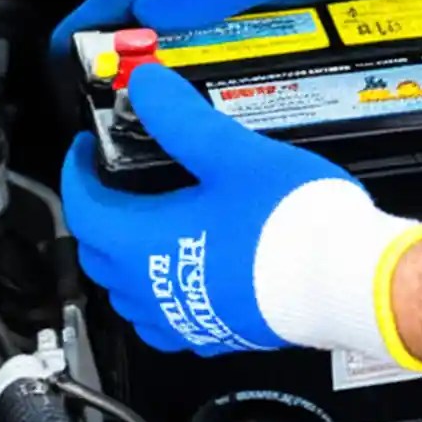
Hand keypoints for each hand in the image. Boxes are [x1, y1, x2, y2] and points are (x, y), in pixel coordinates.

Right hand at [50, 0, 421, 57]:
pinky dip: (222, 44)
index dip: (93, 18)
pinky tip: (226, 69)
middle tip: (115, 86)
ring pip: (198, 16)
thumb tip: (146, 17)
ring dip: (180, 49)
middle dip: (134, 43)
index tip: (62, 47)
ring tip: (165, 90)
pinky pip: (236, 18)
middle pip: (160, 5)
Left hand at [61, 64, 421, 358]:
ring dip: (124, 257)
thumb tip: (146, 87)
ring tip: (146, 224)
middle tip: (113, 181)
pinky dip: (161, 292)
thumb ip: (181, 119)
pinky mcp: (216, 333)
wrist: (344, 280)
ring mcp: (183, 319)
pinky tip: (187, 270)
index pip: (82, 207)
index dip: (77, 172)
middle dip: (97, 213)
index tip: (86, 150)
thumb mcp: (230, 153)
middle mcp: (152, 290)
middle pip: (98, 252)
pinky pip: (167, 319)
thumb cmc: (290, 225)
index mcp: (142, 243)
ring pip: (127, 291)